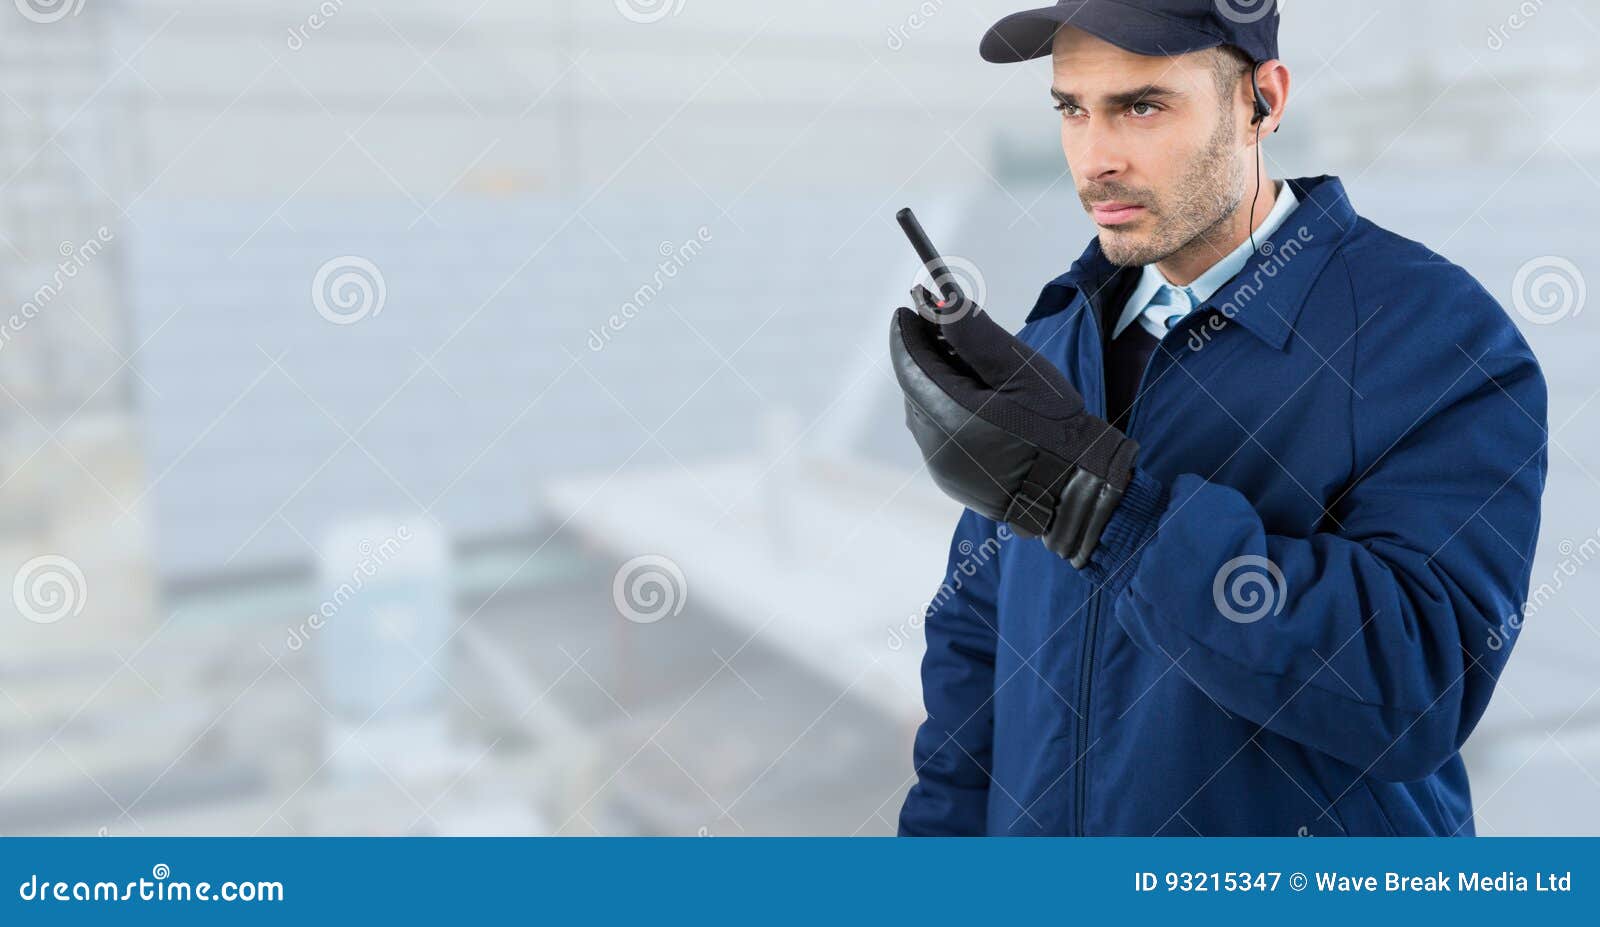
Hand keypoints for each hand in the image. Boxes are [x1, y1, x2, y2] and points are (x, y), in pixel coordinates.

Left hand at [889, 285, 1138, 567]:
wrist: (1077, 489)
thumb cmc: (1055, 426)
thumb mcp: (1021, 372)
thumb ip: (976, 336)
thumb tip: (944, 304)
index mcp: (948, 416)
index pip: (910, 364)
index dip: (908, 332)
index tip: (911, 305)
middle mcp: (934, 445)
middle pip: (916, 386)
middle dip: (925, 353)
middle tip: (943, 324)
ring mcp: (941, 467)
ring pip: (924, 411)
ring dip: (937, 382)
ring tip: (967, 362)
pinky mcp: (952, 480)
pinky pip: (938, 435)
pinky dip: (946, 410)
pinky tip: (974, 400)